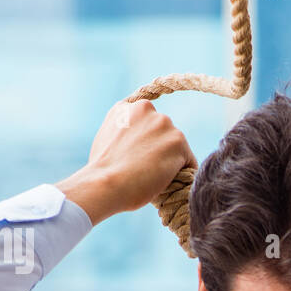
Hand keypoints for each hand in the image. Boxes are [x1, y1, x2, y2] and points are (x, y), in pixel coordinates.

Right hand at [55, 99, 195, 225]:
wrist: (105, 183)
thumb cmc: (101, 172)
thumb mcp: (107, 140)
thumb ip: (124, 134)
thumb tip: (135, 144)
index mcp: (125, 107)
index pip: (146, 122)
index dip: (145, 142)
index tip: (140, 156)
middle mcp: (146, 108)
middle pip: (163, 132)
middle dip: (160, 149)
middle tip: (147, 170)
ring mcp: (164, 123)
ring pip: (176, 147)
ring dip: (171, 161)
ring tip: (153, 177)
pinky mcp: (178, 140)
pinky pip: (189, 161)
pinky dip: (183, 173)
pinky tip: (166, 181)